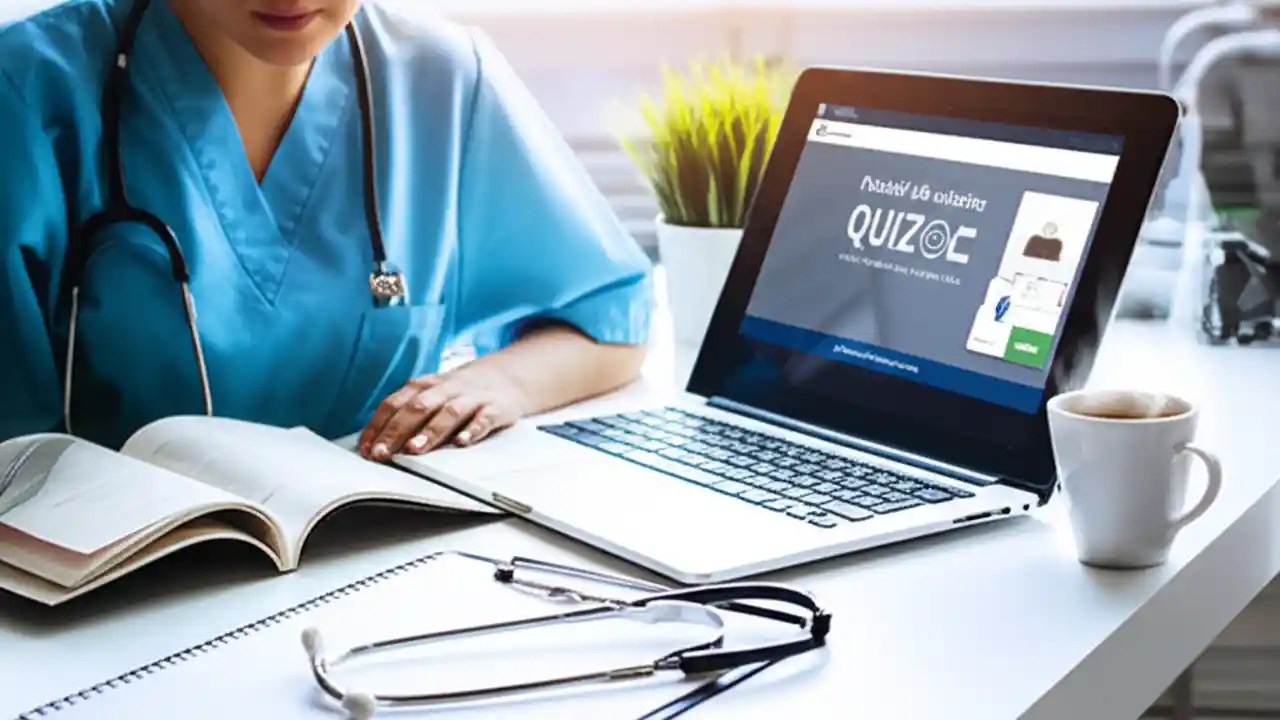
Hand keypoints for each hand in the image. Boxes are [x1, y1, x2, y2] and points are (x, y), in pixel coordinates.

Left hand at [358, 366, 526, 460]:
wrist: (507, 376)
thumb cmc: (460, 392)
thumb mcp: (432, 394)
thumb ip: (407, 413)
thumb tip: (378, 441)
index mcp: (425, 385)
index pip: (395, 404)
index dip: (379, 426)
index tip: (367, 448)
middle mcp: (445, 389)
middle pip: (418, 407)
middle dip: (397, 431)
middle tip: (383, 453)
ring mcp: (471, 397)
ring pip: (448, 412)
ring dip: (430, 431)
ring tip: (415, 449)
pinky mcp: (495, 408)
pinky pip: (483, 418)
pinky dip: (473, 429)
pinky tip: (462, 441)